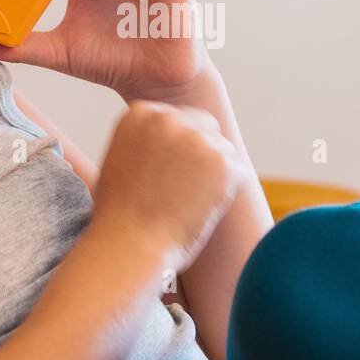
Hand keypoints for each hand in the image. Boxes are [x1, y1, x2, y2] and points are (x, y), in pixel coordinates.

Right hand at [87, 100, 248, 273]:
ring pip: (223, 150)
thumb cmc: (121, 217)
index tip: (162, 177)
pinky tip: (202, 208)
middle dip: (199, 155)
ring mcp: (196, 138)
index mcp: (140, 114)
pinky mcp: (221, 161)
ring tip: (187, 203)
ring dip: (214, 174)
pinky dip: (227, 192)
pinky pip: (238, 172)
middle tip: (182, 190)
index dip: (174, 151)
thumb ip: (149, 141)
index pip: (176, 120)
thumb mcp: (122, 161)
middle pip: (204, 126)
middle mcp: (167, 118)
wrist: (128, 246)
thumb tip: (180, 140)